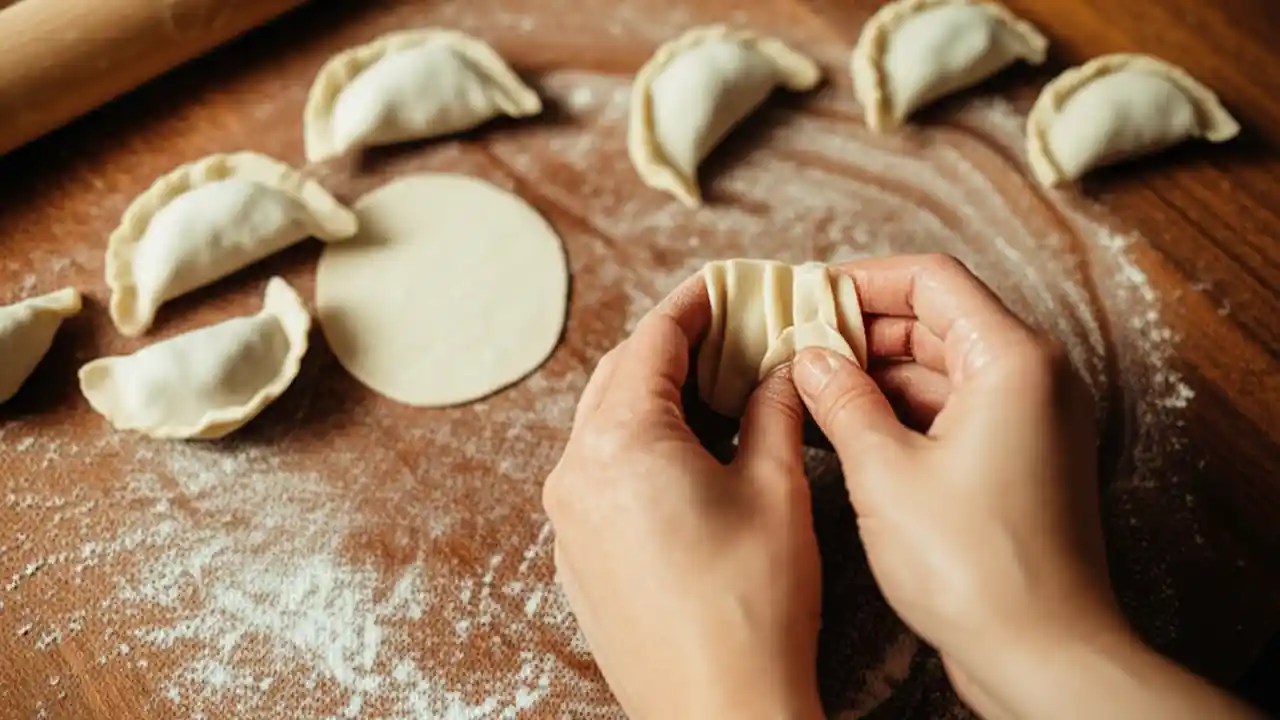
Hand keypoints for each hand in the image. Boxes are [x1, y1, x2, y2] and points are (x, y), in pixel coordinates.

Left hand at [543, 277, 823, 719]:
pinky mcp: (576, 557)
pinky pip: (600, 474)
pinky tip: (691, 457)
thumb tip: (779, 364)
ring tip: (721, 390)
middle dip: (675, 347)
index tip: (729, 283)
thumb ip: (773, 409)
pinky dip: (641, 447)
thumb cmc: (753, 608)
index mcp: (620, 442)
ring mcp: (568, 520)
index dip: (695, 303)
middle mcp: (575, 473)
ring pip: (606, 425)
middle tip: (734, 332)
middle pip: (621, 377)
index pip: (652, 341)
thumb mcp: (776, 490)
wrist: (718, 715)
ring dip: (658, 397)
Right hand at [792, 254, 1255, 719]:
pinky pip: (951, 411)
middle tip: (795, 347)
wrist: (1042, 655)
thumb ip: (841, 400)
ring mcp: (1029, 421)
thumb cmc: (975, 567)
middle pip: (935, 321)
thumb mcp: (884, 473)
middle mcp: (1033, 379)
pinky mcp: (1017, 460)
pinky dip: (899, 413)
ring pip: (939, 368)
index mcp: (1012, 360)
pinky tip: (843, 428)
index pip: (931, 280)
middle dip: (862, 330)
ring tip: (808, 389)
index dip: (862, 281)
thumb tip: (809, 357)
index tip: (806, 296)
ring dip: (875, 374)